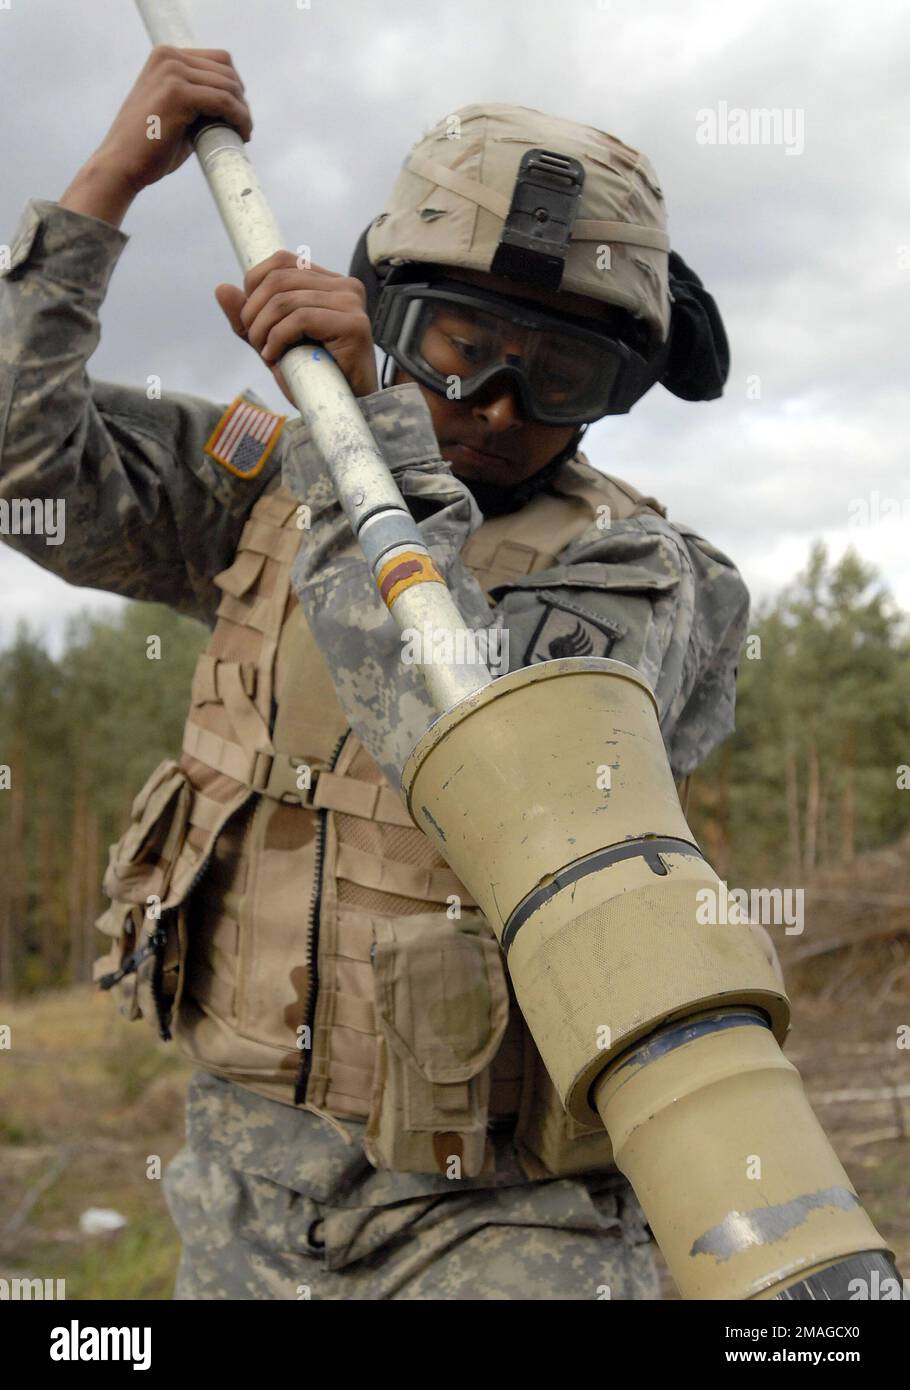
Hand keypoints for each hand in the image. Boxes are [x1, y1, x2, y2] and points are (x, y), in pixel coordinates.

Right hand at [91, 45, 251, 197]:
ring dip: (243, 112)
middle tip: (243, 127)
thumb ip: (197, 99)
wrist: (122, 165)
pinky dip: (240, 118)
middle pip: (227, 69)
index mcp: (166, 56)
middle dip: (241, 100)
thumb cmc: (148, 146)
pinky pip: (224, 101)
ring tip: (243, 134)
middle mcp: (168, 57)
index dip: (234, 87)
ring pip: (229, 86)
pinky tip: (242, 134)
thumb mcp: (174, 111)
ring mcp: (171, 72)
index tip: (239, 114)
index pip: (218, 60)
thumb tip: (231, 103)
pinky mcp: (177, 93)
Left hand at [215, 251, 379, 401]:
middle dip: (254, 312)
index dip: (254, 285)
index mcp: (330, 282)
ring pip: (286, 300)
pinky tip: (275, 358)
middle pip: (278, 279)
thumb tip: (222, 288)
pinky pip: (300, 319)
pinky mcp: (354, 326)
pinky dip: (278, 339)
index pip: (282, 261)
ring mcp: (352, 304)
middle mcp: (345, 286)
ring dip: (263, 330)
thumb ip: (249, 317)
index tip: (252, 321)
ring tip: (265, 353)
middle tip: (254, 342)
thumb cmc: (314, 375)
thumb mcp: (273, 341)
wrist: (344, 407)